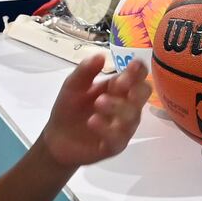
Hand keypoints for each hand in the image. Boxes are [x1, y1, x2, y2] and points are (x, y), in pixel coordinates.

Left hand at [35, 54, 150, 168]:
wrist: (57, 138)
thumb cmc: (69, 108)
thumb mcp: (73, 86)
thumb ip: (85, 71)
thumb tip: (101, 55)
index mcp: (119, 88)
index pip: (139, 76)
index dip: (138, 70)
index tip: (132, 66)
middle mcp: (127, 105)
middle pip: (144, 93)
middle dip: (136, 88)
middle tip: (118, 85)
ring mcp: (124, 126)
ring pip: (133, 115)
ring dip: (117, 106)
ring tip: (98, 102)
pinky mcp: (115, 145)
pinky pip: (118, 137)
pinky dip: (107, 128)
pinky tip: (93, 121)